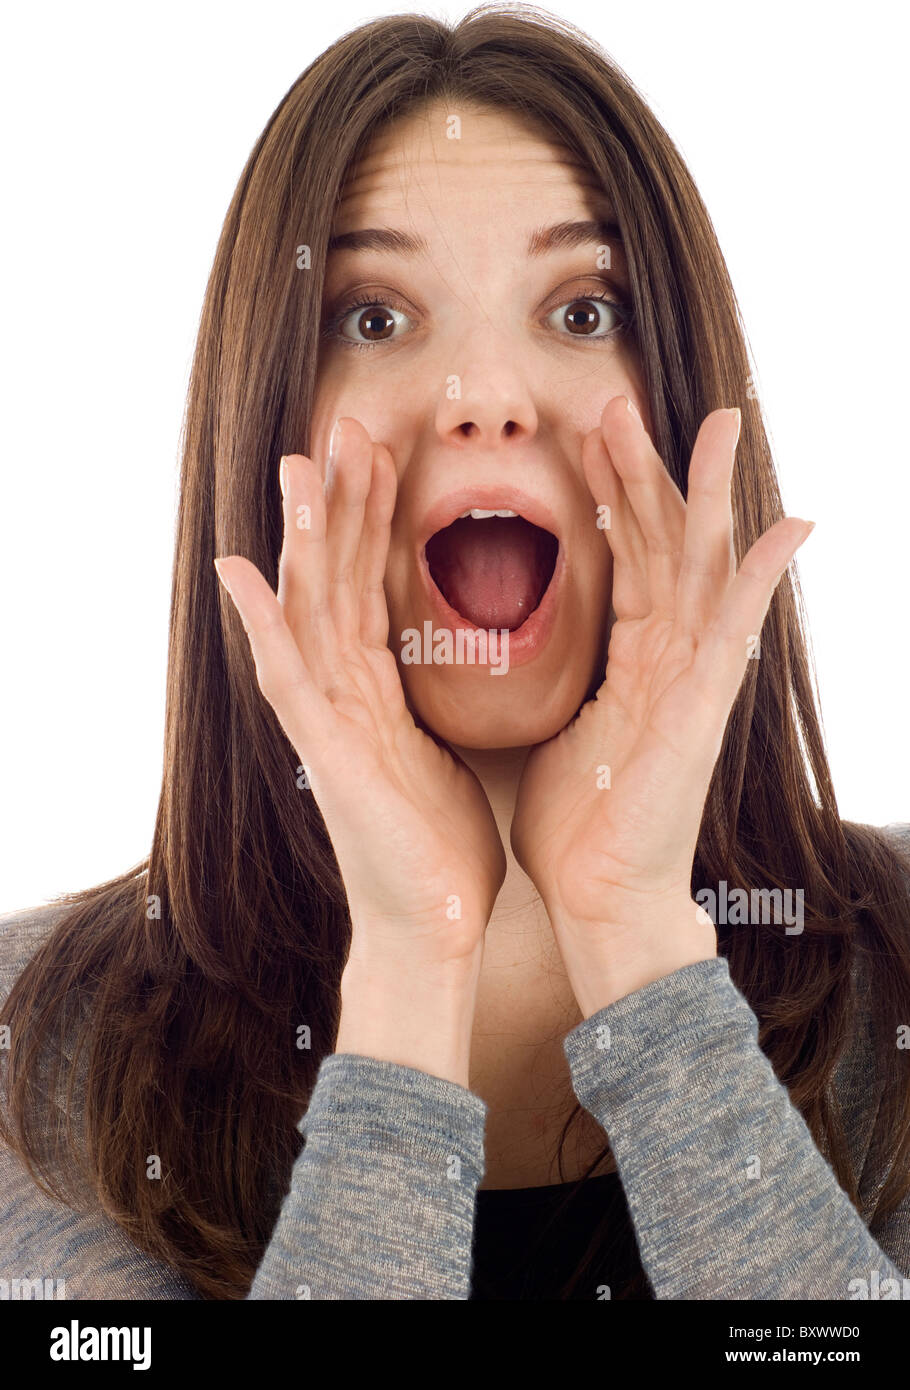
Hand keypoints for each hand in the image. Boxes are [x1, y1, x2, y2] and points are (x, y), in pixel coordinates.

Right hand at [213, 417, 505, 978]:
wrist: (432, 929)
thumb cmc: (440, 849)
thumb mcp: (443, 754)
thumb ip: (426, 702)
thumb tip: (435, 666)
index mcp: (376, 694)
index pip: (369, 590)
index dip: (372, 522)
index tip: (382, 458)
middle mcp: (342, 700)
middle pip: (335, 584)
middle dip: (337, 507)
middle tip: (342, 429)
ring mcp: (327, 726)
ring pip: (309, 616)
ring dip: (302, 541)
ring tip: (296, 467)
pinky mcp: (327, 758)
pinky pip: (290, 681)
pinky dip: (264, 627)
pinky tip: (242, 573)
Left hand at [511, 396, 813, 1012]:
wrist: (601, 896)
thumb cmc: (581, 823)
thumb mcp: (559, 728)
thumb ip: (565, 677)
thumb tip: (535, 647)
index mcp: (633, 659)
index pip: (626, 558)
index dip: (610, 496)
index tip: (587, 437)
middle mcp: (671, 659)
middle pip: (663, 544)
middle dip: (645, 472)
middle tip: (620, 402)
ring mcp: (695, 682)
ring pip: (705, 569)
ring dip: (707, 494)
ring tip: (720, 422)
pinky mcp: (703, 712)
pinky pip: (736, 634)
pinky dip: (763, 579)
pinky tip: (789, 525)